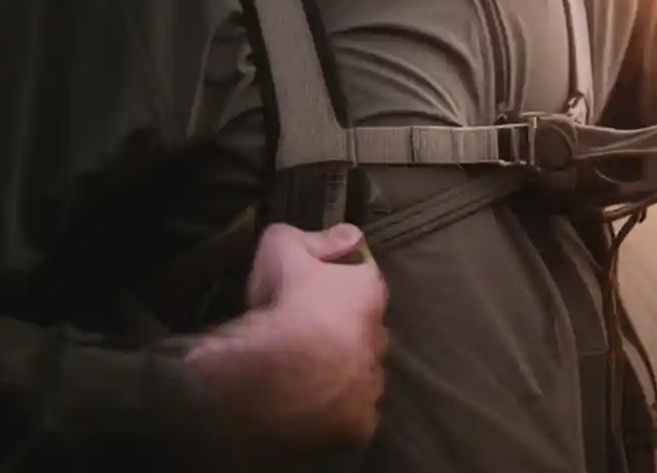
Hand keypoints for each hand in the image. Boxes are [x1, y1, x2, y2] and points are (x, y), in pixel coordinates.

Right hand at [184, 223, 387, 450]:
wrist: (276, 375)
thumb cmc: (284, 303)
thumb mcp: (282, 247)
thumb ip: (309, 236)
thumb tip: (348, 234)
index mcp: (370, 291)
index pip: (363, 273)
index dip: (341, 274)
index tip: (318, 280)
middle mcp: (380, 335)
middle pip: (365, 323)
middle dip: (345, 322)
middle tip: (311, 326)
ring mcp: (372, 381)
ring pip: (361, 367)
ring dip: (343, 365)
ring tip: (309, 367)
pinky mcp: (361, 421)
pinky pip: (352, 410)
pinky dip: (336, 404)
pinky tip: (312, 401)